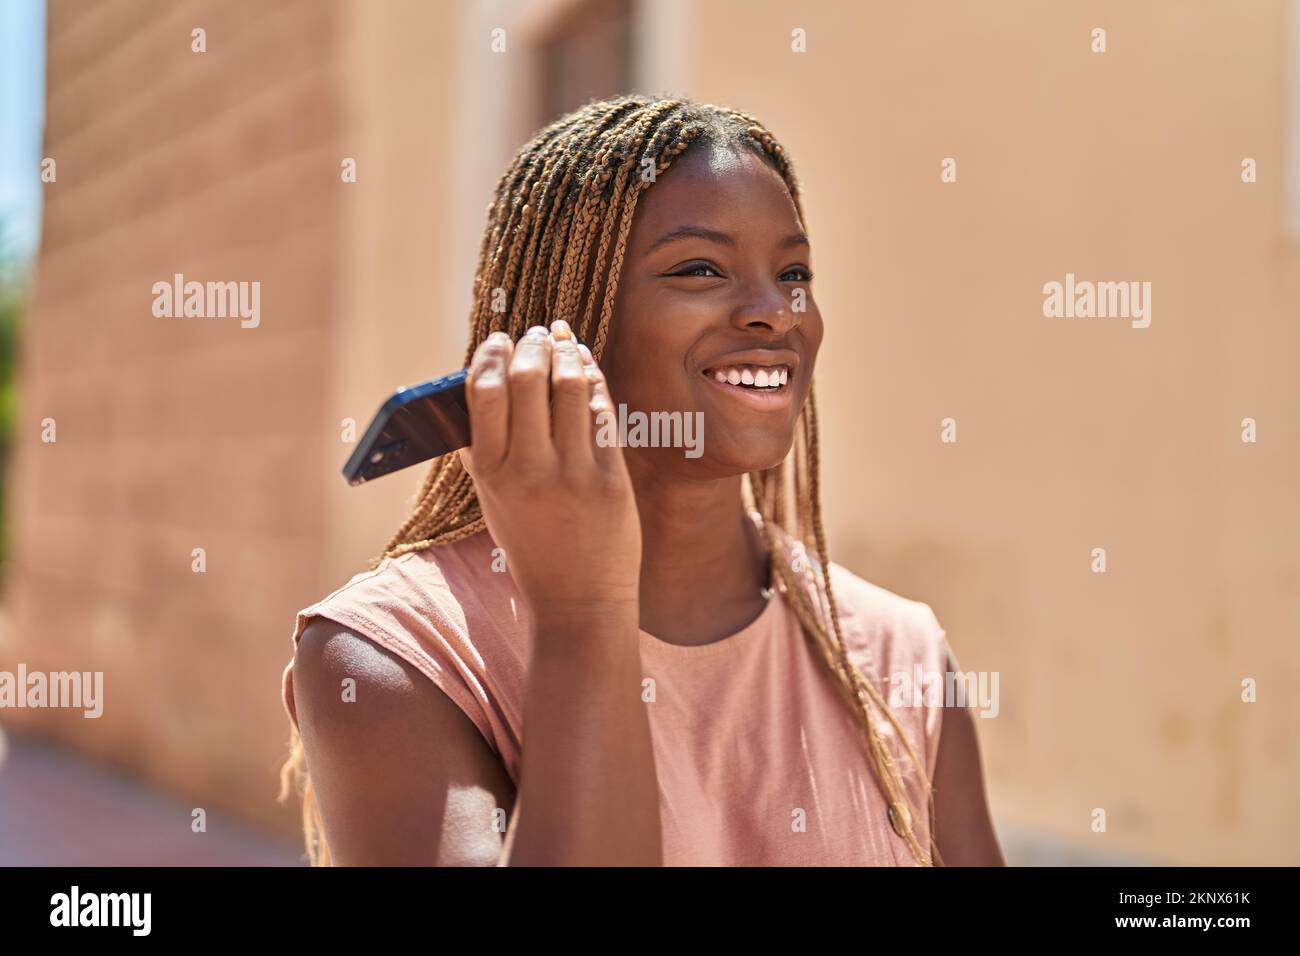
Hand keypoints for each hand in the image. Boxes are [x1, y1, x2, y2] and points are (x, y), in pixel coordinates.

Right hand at [458, 320, 641, 617]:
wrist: (578, 600)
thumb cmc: (533, 547)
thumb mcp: (493, 503)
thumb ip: (483, 452)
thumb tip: (477, 389)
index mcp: (490, 474)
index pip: (484, 392)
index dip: (492, 354)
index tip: (500, 338)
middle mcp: (528, 470)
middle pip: (528, 379)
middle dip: (533, 344)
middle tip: (538, 333)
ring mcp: (572, 474)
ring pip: (570, 387)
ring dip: (567, 353)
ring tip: (564, 341)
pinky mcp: (611, 479)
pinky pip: (603, 412)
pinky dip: (594, 379)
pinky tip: (587, 366)